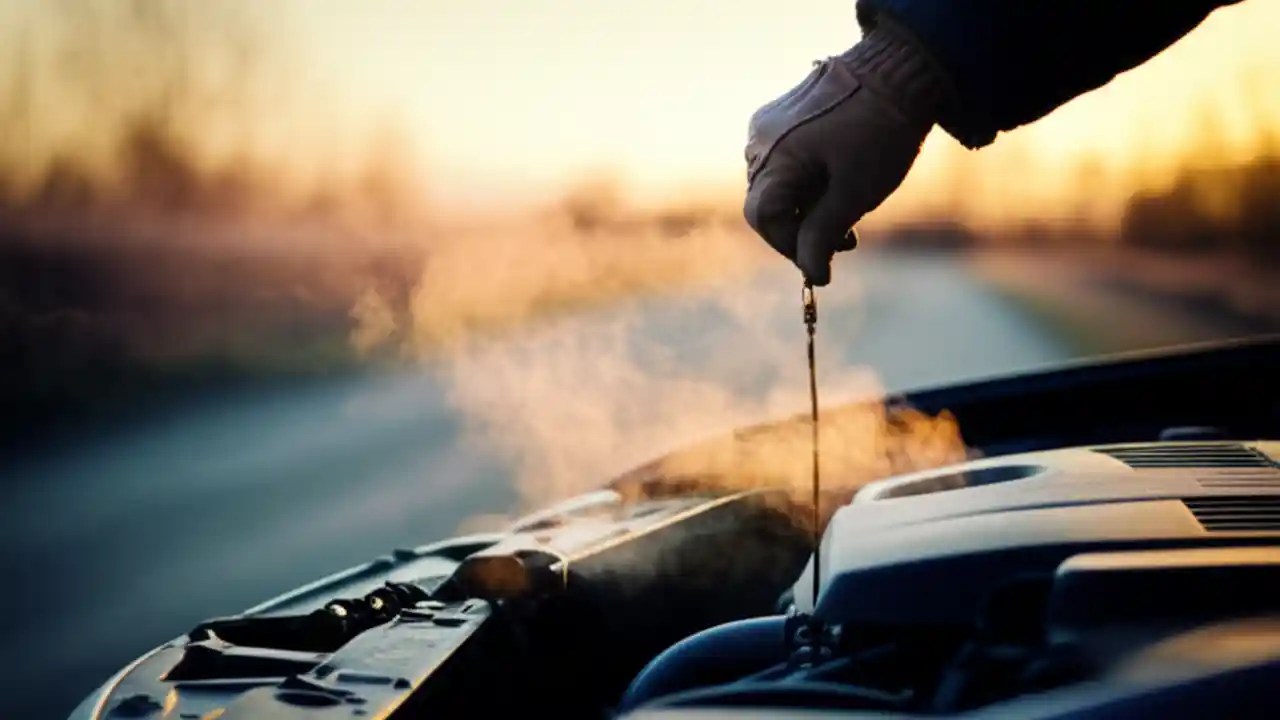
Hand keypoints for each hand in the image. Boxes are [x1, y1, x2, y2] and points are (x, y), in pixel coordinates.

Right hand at [743, 25, 944, 284]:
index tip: (821, 264)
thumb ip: (823, 236)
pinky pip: (783, 157)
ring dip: (805, 206)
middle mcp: (761, 139)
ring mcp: (769, 122)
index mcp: (774, 158)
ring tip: (847, 211)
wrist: (900, 68)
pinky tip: (837, 180)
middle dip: (800, 228)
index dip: (789, 247)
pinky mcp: (783, 112)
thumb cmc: (881, 132)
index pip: (764, 219)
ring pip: (776, 181)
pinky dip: (805, 179)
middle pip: (766, 201)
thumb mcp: (855, 193)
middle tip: (844, 239)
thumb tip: (812, 276)